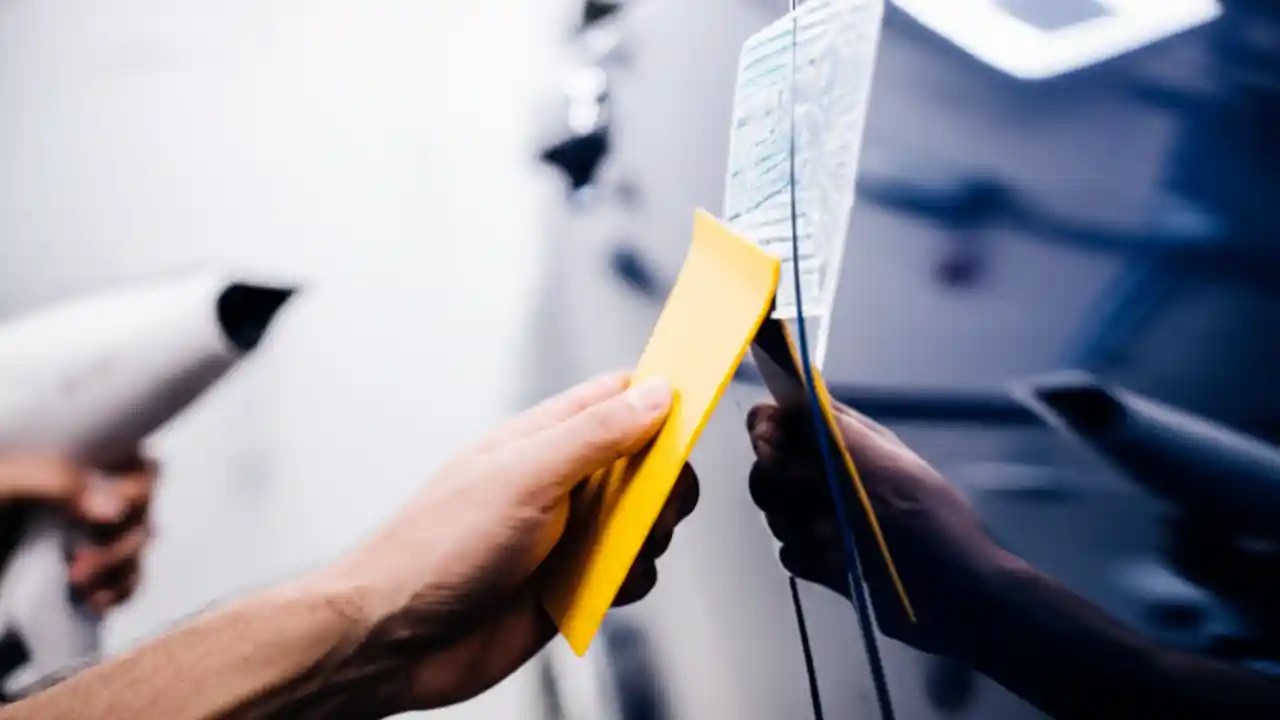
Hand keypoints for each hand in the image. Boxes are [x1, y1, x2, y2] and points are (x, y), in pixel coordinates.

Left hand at [0, 453, 156, 613]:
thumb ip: (54, 479)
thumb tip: (115, 506)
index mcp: (70, 453)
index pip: (133, 455)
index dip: (134, 483)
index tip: (107, 513)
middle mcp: (86, 486)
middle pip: (143, 504)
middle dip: (121, 538)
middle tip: (79, 562)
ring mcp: (87, 527)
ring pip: (139, 541)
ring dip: (120, 567)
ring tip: (79, 585)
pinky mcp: (86, 564)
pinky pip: (128, 575)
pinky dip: (120, 589)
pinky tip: (94, 600)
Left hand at [313, 373, 697, 714]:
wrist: (395, 641)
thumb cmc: (434, 549)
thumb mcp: (524, 477)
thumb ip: (595, 435)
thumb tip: (655, 394)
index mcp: (544, 439)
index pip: (619, 397)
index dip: (662, 397)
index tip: (697, 410)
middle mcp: (560, 482)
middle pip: (648, 464)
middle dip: (665, 485)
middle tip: (652, 505)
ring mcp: (567, 534)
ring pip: (645, 522)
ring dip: (647, 540)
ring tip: (612, 556)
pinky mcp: (571, 585)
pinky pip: (629, 574)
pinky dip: (630, 582)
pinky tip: (597, 590)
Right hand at [747, 402, 1019, 655]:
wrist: (958, 602)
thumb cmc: (927, 528)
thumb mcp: (881, 472)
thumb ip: (830, 436)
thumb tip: (787, 399)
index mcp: (851, 442)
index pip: (790, 416)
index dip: (770, 427)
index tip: (769, 448)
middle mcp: (834, 474)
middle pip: (770, 465)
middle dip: (777, 485)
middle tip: (810, 501)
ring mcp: (828, 518)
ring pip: (777, 510)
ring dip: (797, 525)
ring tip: (836, 539)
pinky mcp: (826, 559)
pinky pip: (790, 551)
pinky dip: (807, 557)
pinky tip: (838, 564)